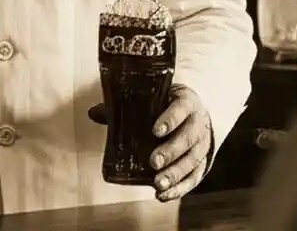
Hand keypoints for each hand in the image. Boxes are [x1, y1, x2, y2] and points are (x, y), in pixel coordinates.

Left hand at [87, 84, 212, 201]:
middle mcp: (199, 124)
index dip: (170, 120)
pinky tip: (163, 195)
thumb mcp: (153, 101)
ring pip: (192, 161)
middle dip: (171, 151)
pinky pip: (194, 178)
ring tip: (157, 184)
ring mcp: (203, 145)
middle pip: (188, 138)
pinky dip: (180, 188)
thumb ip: (125, 108)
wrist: (195, 117)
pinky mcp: (202, 164)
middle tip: (153, 162)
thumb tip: (93, 112)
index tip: (155, 131)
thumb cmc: (168, 106)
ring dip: (175, 174)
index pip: (181, 108)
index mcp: (187, 102)